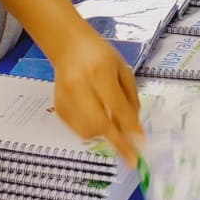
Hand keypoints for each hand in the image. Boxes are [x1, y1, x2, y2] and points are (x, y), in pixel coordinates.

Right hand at [49, 26, 142, 164]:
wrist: (69, 47)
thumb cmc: (101, 57)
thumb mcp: (123, 71)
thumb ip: (130, 99)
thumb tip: (134, 129)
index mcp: (99, 72)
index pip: (116, 105)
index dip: (129, 127)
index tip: (140, 143)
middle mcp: (79, 86)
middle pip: (98, 123)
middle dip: (116, 141)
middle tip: (130, 152)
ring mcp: (65, 98)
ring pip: (88, 131)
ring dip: (104, 134)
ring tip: (111, 121)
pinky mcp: (58, 108)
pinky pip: (78, 130)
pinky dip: (92, 130)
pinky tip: (96, 115)